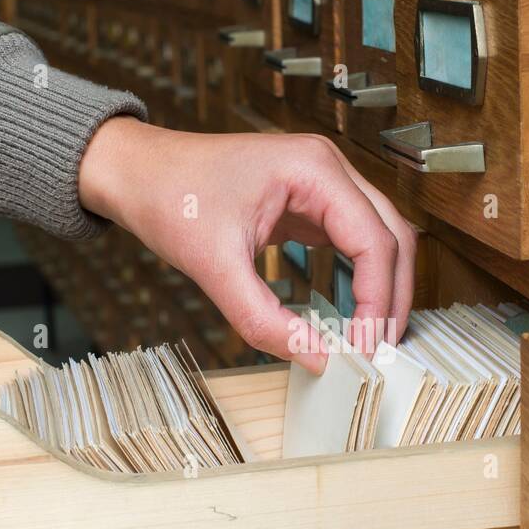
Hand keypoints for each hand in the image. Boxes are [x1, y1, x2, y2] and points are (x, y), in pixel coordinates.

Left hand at [77, 117, 415, 373]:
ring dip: (382, 288)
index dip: (379, 299)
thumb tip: (314, 359)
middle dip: (393, 296)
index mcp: (314, 170)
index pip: (374, 240)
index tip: (367, 346)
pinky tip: (352, 314)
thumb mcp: (213, 266)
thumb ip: (264, 317)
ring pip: (379, 239)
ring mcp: (321, 184)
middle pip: (392, 236)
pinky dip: (359, 278)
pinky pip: (351, 242)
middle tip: (382, 349)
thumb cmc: (169, 197)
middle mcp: (327, 169)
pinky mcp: (309, 202)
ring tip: (372, 337)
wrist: (136, 172)